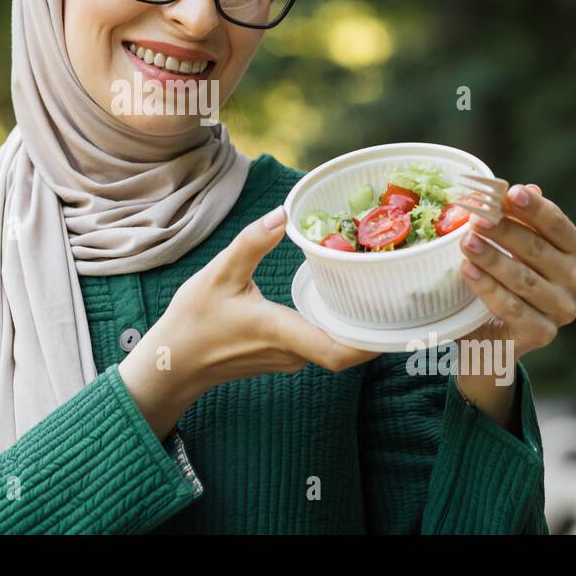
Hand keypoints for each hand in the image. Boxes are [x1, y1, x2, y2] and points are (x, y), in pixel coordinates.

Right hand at [118, 205, 378, 438]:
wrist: (172, 363)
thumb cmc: (192, 321)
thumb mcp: (218, 274)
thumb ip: (252, 242)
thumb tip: (283, 212)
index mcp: (281, 333)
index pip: (339, 352)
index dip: (374, 342)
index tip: (402, 321)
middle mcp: (293, 353)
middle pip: (347, 347)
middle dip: (376, 323)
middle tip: (403, 288)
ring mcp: (289, 359)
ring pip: (335, 344)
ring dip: (357, 322)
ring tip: (379, 285)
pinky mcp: (284, 356)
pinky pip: (321, 343)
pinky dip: (336, 324)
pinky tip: (345, 297)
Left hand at [456, 182, 575, 356]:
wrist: (489, 336)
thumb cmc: (500, 281)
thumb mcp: (507, 247)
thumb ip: (516, 220)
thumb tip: (527, 188)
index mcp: (573, 253)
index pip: (558, 226)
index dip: (535, 208)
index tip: (510, 192)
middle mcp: (574, 281)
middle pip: (539, 251)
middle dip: (506, 231)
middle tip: (477, 217)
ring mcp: (561, 309)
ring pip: (524, 280)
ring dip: (493, 258)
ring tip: (466, 242)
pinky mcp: (542, 333)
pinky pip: (512, 308)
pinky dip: (488, 288)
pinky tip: (467, 271)